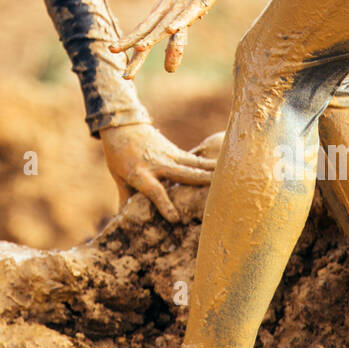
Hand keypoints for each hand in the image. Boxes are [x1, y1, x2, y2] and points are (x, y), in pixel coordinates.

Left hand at [99, 121, 216, 222]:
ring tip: (230, 176)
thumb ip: (126, 198)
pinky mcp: (176, 151)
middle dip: (199, 182)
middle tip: (217, 191)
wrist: (123, 125)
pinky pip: (195, 159)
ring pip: (193, 165)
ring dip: (211, 171)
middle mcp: (157, 164)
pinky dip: (210, 163)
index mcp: (140, 174)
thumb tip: (124, 222)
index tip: (175, 219)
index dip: (164, 204)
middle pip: (181, 174)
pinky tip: (225, 166)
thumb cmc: (118, 155)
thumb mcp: (118, 177)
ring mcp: (168, 156)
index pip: (154, 191)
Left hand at [112, 0, 240, 79]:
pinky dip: (180, 22)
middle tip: (124, 70)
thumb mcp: (184, 20)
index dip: (128, 41)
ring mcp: (182, 6)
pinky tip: (171, 30)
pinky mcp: (199, 2)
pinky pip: (188, 14)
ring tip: (140, 48)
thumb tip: (169, 68)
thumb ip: (176, 43)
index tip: (113, 52)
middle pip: (148, 32)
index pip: (142, 30)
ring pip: (165, 24)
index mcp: (163, 13)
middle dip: (134, 48)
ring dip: (153, 37)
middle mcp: (168, 10)